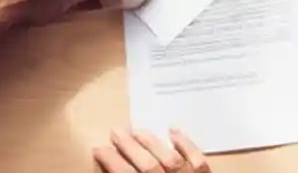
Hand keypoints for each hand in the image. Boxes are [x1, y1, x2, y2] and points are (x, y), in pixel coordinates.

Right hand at [93, 129, 209, 172]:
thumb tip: (111, 167)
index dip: (111, 161)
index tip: (99, 148)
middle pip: (148, 166)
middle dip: (130, 147)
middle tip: (116, 131)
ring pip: (171, 160)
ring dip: (153, 144)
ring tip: (138, 130)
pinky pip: (198, 161)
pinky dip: (187, 144)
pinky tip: (174, 131)